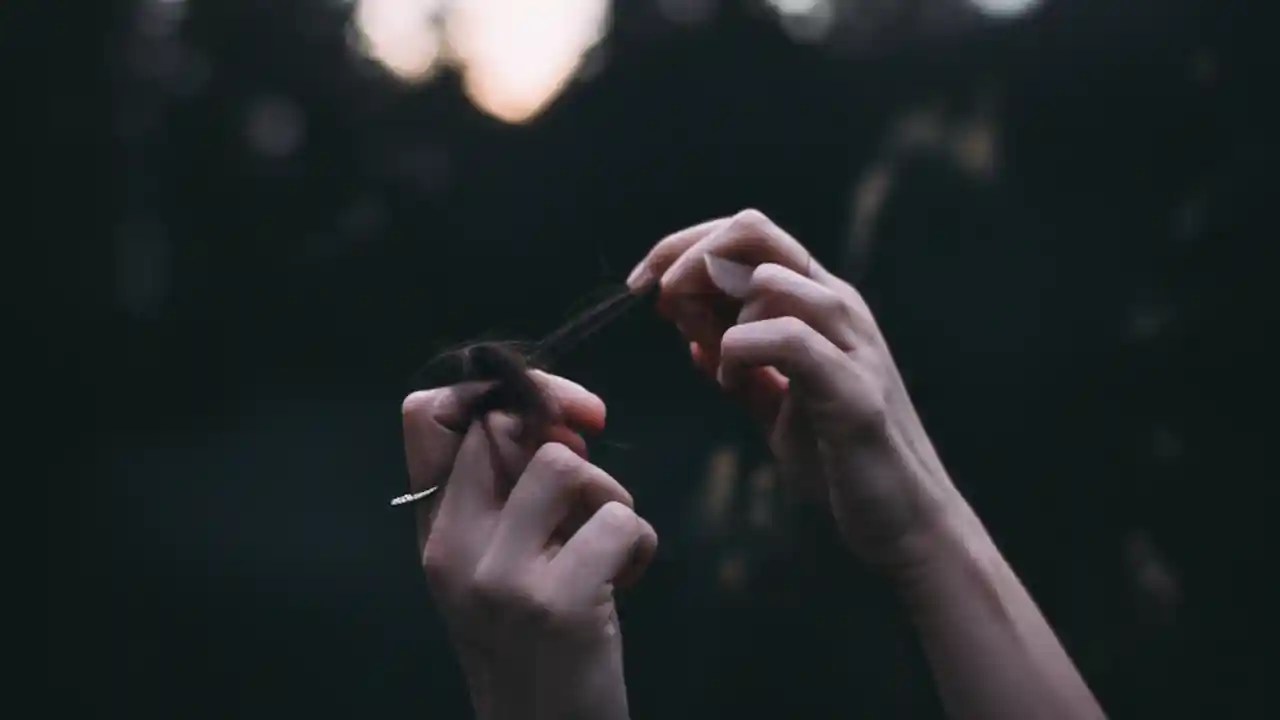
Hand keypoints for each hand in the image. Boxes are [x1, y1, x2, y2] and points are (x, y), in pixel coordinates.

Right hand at [402, 373, 657, 719]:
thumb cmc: (538, 642)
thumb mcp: (499, 563)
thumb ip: (508, 492)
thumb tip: (561, 420)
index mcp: (432, 532)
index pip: (426, 411)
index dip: (497, 391)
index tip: (554, 416)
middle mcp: (451, 549)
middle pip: (501, 421)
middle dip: (568, 431)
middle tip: (591, 482)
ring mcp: (499, 577)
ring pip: (567, 463)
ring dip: (609, 494)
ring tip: (607, 545)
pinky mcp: (556, 603)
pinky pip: (621, 520)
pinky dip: (641, 545)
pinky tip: (625, 584)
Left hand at [629, 210, 960, 571]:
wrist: (906, 523)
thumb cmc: (842, 464)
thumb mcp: (777, 405)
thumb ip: (740, 365)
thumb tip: (692, 334)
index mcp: (818, 303)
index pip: (747, 234)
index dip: (682, 247)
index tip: (640, 285)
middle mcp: (837, 306)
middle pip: (753, 231)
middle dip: (686, 257)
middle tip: (656, 303)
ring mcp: (851, 341)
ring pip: (766, 280)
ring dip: (715, 315)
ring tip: (713, 366)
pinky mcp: (852, 387)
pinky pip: (785, 336)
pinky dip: (740, 353)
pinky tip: (730, 385)